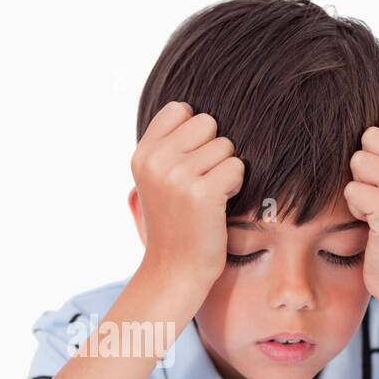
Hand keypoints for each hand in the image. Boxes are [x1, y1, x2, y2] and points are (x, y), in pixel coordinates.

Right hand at [131, 101, 243, 300]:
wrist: (175, 271)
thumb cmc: (176, 223)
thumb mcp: (158, 179)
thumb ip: (170, 143)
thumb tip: (196, 107)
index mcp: (142, 154)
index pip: (180, 109)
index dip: (194, 134)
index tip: (188, 165)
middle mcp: (155, 161)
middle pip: (207, 123)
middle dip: (212, 150)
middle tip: (200, 184)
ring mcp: (177, 176)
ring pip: (225, 145)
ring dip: (225, 171)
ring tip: (208, 198)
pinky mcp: (202, 193)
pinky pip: (236, 166)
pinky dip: (235, 186)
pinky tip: (218, 207)